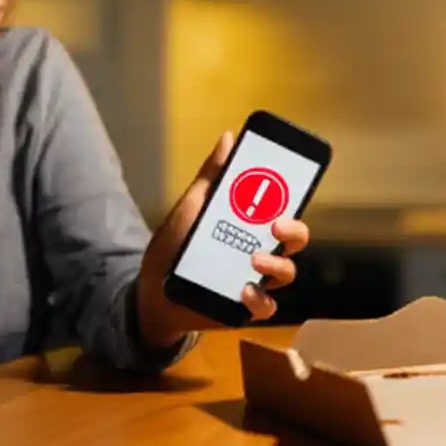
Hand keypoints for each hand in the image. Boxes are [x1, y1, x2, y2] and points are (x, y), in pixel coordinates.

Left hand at [136, 132, 312, 348]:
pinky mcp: (245, 307)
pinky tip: (244, 291)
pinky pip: (266, 306)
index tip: (291, 182)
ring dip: (277, 265)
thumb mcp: (190, 208)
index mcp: (250, 224)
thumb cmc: (174, 246)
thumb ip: (211, 177)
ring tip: (254, 260)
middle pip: (295, 240)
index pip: (283, 208)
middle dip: (294, 230)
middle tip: (277, 225)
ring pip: (286, 273)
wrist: (150, 291)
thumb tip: (227, 138)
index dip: (294, 195)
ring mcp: (255, 280)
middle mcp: (260, 250)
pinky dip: (259, 300)